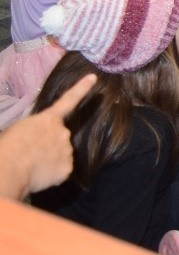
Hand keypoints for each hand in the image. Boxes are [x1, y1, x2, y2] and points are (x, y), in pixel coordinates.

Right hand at [0, 72, 96, 199]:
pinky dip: (52, 174)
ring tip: (31, 166)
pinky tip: (38, 176)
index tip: (94, 77)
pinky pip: (61, 171)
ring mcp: (67, 150)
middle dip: (49, 145)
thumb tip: (35, 138)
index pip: (69, 100)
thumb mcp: (17, 130)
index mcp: (48, 119)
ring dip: (50, 160)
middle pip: (59, 138)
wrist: (8, 169)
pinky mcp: (68, 168)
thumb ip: (34, 130)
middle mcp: (63, 132)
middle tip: (30, 155)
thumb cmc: (6, 147)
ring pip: (61, 155)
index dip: (82, 88)